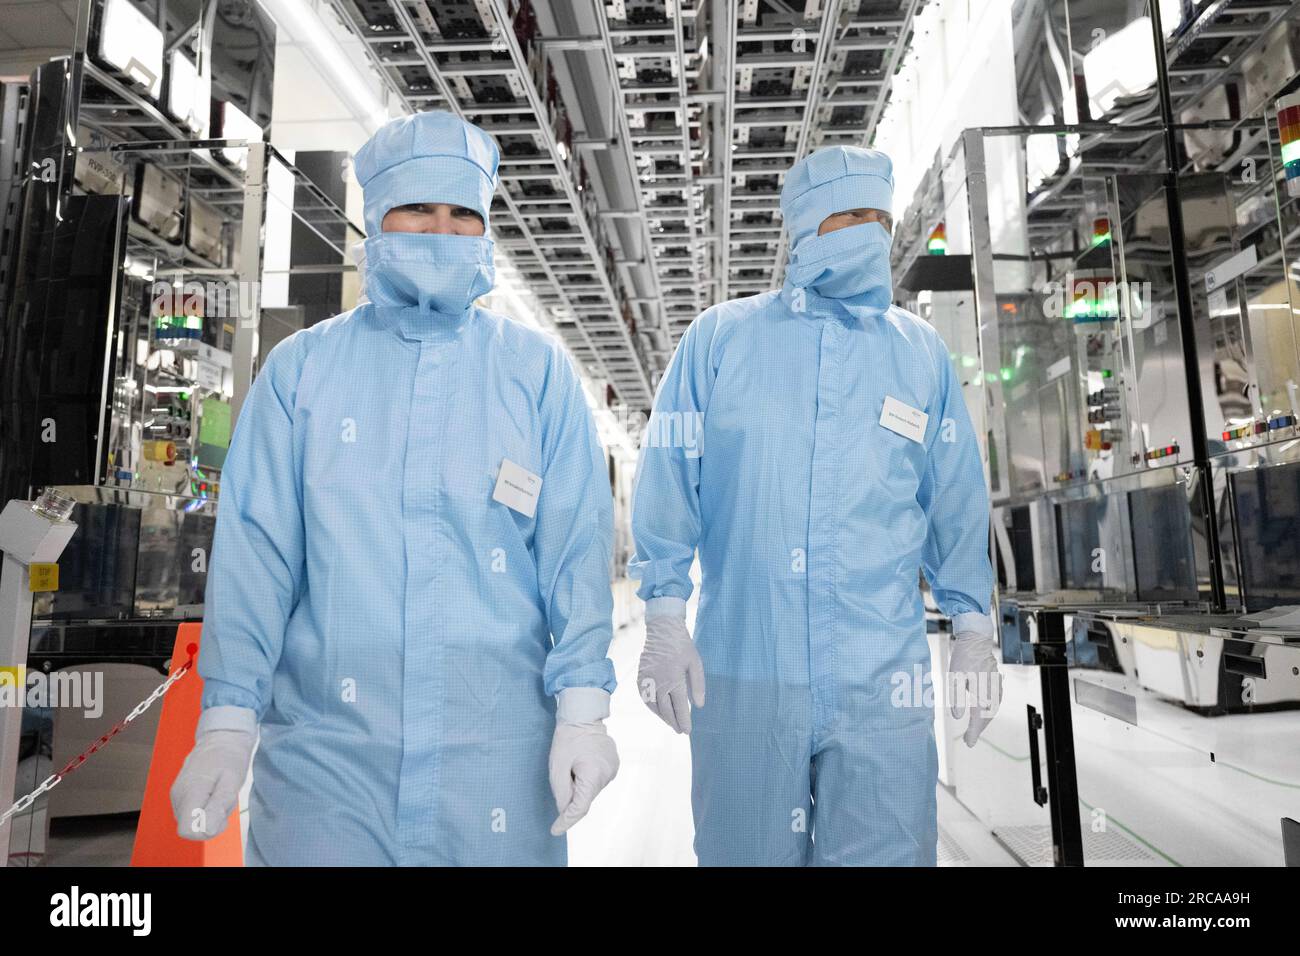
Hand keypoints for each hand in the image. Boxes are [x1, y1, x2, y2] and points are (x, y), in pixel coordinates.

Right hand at [170, 708, 255, 839]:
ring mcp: (176, 795)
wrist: (221, 738)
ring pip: (192, 820)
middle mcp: (178, 796)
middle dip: (211, 820)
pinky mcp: (179, 795)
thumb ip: (218, 807)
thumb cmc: (229, 758)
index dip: (206, 831)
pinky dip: (205, 808)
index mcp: (190, 792)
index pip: (187, 831)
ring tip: (220, 793)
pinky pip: (191, 812)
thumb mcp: (231, 782)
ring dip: (210, 813)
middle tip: (225, 799)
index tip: (221, 816)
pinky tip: (214, 792)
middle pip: (191, 827)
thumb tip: (206, 831)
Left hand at [548, 721, 618, 835]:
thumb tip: (564, 810)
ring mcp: (613, 769)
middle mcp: (607, 775)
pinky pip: (596, 780)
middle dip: (571, 794)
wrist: (584, 714)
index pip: (580, 807)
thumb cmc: (568, 737)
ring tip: (573, 763)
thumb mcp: (558, 766)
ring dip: (579, 784)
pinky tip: (581, 762)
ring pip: (591, 789)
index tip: (555, 830)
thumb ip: (561, 792)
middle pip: (586, 797)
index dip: (567, 821)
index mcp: (594, 775)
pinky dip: (586, 778)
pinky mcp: (613, 765)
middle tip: (563, 773)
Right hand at [638, 611, 704, 733]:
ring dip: (662, 717)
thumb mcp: (696, 664)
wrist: (662, 630)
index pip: (679, 708)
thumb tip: (699, 706)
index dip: (684, 721)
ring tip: (671, 723)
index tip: (688, 731)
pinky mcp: (640, 677)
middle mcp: (659, 683)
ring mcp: (648, 680)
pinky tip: (658, 710)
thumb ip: (698, 685)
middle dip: (674, 722)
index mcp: (674, 680)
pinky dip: (651, 707)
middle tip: (680, 731)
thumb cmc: (682, 646)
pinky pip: (644, 697)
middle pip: (666, 710)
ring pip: (654, 706)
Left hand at [949, 633, 1001, 746]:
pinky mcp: (997, 682)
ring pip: (993, 710)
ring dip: (984, 722)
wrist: (976, 640)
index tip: (968, 743)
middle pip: (987, 717)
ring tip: (974, 731)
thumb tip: (958, 717)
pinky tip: (983, 715)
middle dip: (978, 730)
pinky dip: (989, 712)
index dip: (973, 732)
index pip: (978, 718)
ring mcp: (996, 687)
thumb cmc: (963, 657)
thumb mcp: (955, 677)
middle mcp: (992, 691)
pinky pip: (995, 702)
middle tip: (969, 741)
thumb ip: (956, 698)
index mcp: (982, 691)